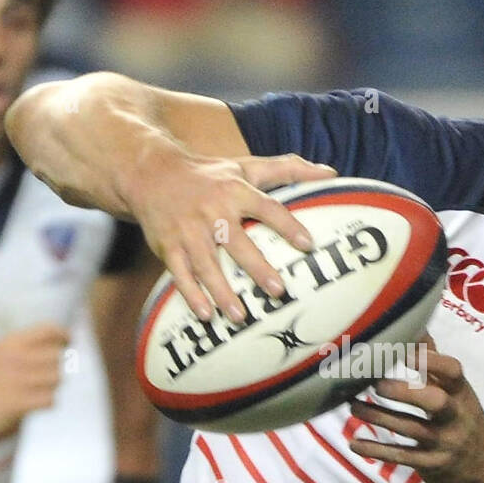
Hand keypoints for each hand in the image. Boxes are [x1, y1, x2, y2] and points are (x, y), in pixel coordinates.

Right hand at [0, 324, 68, 440]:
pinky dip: (48, 402)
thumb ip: (24, 347)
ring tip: (41, 389)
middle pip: (59, 356)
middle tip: (51, 373)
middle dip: (60, 366)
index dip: (64, 336)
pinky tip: (37, 402)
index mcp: (10, 341)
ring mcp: (17, 380)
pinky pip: (50, 399)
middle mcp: (15, 357)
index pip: (49, 329)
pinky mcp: (18, 402)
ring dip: (54, 385)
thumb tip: (60, 344)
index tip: (67, 344)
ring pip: (57, 378)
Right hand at [125, 149, 336, 321]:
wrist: (152, 173)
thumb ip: (288, 170)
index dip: (288, 225)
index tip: (308, 244)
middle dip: (257, 268)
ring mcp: (188, 230)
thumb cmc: (210, 174)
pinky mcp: (168, 245)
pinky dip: (191, 295)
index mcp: (235, 191)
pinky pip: (180, 273)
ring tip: (240, 316)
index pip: (267, 208)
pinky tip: (206, 315)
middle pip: (237, 242)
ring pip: (207, 264)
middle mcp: (212, 210)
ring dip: (222, 292)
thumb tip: (331, 173)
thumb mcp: (246, 166)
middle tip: (278, 290)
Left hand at [347, 336, 483, 482]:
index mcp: (461, 392)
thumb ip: (434, 360)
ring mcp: (444, 442)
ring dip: (378, 417)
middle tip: (375, 384)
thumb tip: (415, 322)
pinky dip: (377, 450)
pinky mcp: (432, 464)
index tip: (403, 351)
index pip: (452, 371)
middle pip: (434, 401)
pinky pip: (402, 456)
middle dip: (404, 391)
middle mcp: (455, 415)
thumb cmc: (463, 418)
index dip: (430, 360)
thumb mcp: (457, 391)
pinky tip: (354, 443)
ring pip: (410, 428)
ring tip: (353, 406)